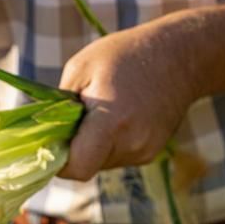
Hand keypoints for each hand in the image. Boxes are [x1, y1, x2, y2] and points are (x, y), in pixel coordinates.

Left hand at [57, 21, 200, 179]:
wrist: (183, 56)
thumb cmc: (125, 55)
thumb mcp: (81, 68)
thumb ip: (57, 105)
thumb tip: (42, 132)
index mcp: (112, 123)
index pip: (78, 167)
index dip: (58, 162)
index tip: (50, 142)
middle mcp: (132, 144)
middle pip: (87, 164)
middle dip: (74, 147)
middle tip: (76, 115)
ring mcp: (145, 151)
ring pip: (102, 161)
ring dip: (93, 143)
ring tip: (103, 109)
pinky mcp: (151, 152)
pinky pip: (118, 156)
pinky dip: (110, 142)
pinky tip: (119, 115)